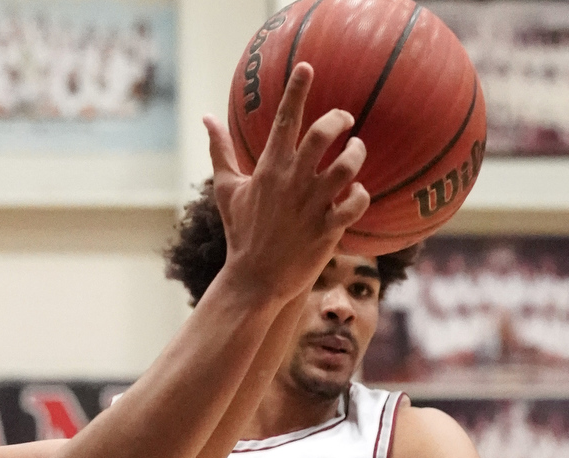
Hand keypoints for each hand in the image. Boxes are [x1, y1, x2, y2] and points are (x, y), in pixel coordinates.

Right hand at [204, 63, 368, 305]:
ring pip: (347, 164)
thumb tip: (206, 118)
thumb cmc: (241, 233)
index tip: (308, 66)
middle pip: (323, 133)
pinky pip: (356, 202)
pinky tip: (356, 193)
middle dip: (339, 119)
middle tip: (345, 119)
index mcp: (269, 169)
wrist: (253, 280)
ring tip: (355, 150)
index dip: (297, 89)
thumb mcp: (226, 189)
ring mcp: (312, 204)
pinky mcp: (328, 229)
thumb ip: (220, 151)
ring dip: (356, 153)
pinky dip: (361, 194)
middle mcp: (292, 181)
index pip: (285, 119)